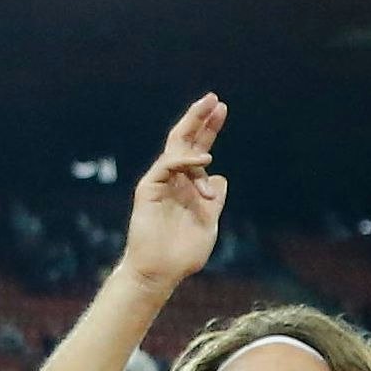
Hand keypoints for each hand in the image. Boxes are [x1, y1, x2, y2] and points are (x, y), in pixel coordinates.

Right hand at [123, 94, 228, 287]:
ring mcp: (160, 182)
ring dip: (196, 133)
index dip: (209, 129)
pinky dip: (186, 161)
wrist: (161, 271)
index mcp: (188, 184)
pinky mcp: (149, 189)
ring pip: (175, 148)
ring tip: (213, 121)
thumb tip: (220, 178)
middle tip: (213, 98)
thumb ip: (214, 200)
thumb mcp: (209, 222)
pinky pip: (167, 167)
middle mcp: (173, 179)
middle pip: (185, 140)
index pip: (199, 149)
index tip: (221, 109)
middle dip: (199, 118)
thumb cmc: (183, 252)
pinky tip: (205, 160)